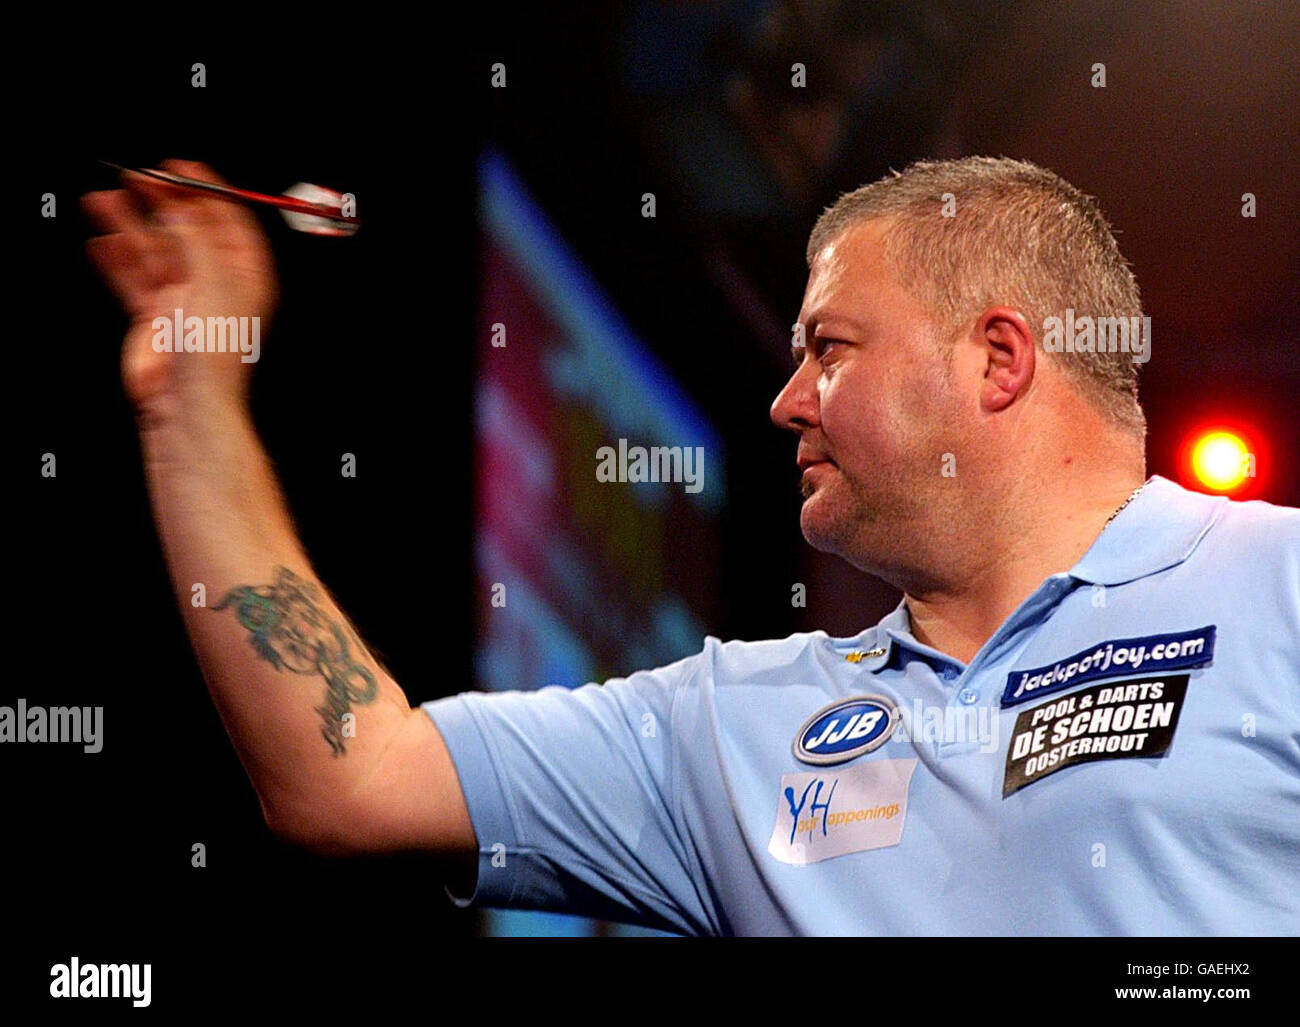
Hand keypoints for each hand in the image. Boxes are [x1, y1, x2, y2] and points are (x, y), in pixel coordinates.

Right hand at [82, 160, 278, 425]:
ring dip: (129, 224)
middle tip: (136, 177)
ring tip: (104, 200)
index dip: (207, 191)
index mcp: (247, 275)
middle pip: (187, 230)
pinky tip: (101, 241)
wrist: (186, 400)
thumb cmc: (215, 353)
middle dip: (161, 202)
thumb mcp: (214, 279)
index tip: (180, 168)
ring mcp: (183, 299)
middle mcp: (217, 284)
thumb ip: (195, 237)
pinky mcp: (154, 316)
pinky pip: (131, 277)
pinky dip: (115, 258)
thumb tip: (178, 205)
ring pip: (154, 250)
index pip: (230, 221)